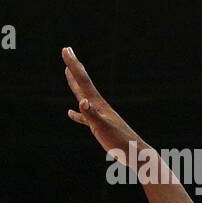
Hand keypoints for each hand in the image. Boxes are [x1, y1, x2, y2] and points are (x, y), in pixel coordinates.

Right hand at [63, 47, 142, 165]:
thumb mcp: (103, 128)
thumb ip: (91, 115)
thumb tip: (81, 102)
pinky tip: (70, 113)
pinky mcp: (99, 126)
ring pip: (83, 95)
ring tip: (68, 72)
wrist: (136, 154)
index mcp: (98, 104)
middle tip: (67, 50)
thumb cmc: (120, 142)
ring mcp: (99, 115)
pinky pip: (84, 117)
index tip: (65, 49)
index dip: (73, 64)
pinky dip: (77, 113)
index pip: (83, 80)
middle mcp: (98, 105)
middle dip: (74, 66)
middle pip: (83, 81)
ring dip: (74, 83)